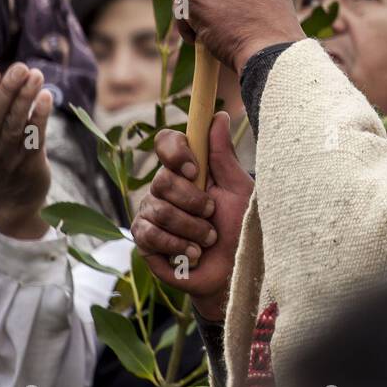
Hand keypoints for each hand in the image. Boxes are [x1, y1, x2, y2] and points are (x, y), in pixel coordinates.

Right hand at [0, 63, 52, 239]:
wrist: (13, 200)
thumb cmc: (1, 157)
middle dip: (7, 90)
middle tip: (21, 67)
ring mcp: (7, 156)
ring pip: (16, 124)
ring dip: (26, 98)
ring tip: (37, 75)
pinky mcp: (29, 163)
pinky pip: (35, 136)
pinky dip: (41, 115)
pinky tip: (46, 97)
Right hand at [131, 112, 252, 320]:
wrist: (235, 270)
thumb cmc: (240, 227)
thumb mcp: (238, 189)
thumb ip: (223, 155)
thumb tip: (218, 115)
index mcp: (187, 171)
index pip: (165, 144)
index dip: (175, 152)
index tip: (193, 169)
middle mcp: (164, 188)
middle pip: (163, 179)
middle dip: (193, 200)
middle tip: (212, 213)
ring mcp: (151, 214)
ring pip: (158, 209)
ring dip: (191, 227)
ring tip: (209, 239)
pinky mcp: (145, 241)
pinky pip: (150, 234)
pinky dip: (177, 244)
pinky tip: (194, 254)